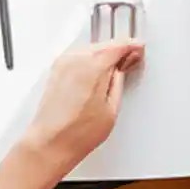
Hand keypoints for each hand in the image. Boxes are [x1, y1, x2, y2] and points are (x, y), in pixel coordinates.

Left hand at [22, 39, 143, 170]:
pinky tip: (98, 71)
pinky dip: (91, 59)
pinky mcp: (56, 70)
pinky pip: (78, 56)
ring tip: (116, 67)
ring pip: (90, 49)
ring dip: (104, 54)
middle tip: (131, 57)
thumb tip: (122, 69)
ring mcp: (63, 64)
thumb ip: (118, 82)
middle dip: (119, 49)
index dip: (131, 46)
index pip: (118, 46)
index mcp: (93, 67)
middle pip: (104, 45)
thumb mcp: (111, 109)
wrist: (50, 143)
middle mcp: (76, 60)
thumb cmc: (77, 133)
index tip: (139, 48)